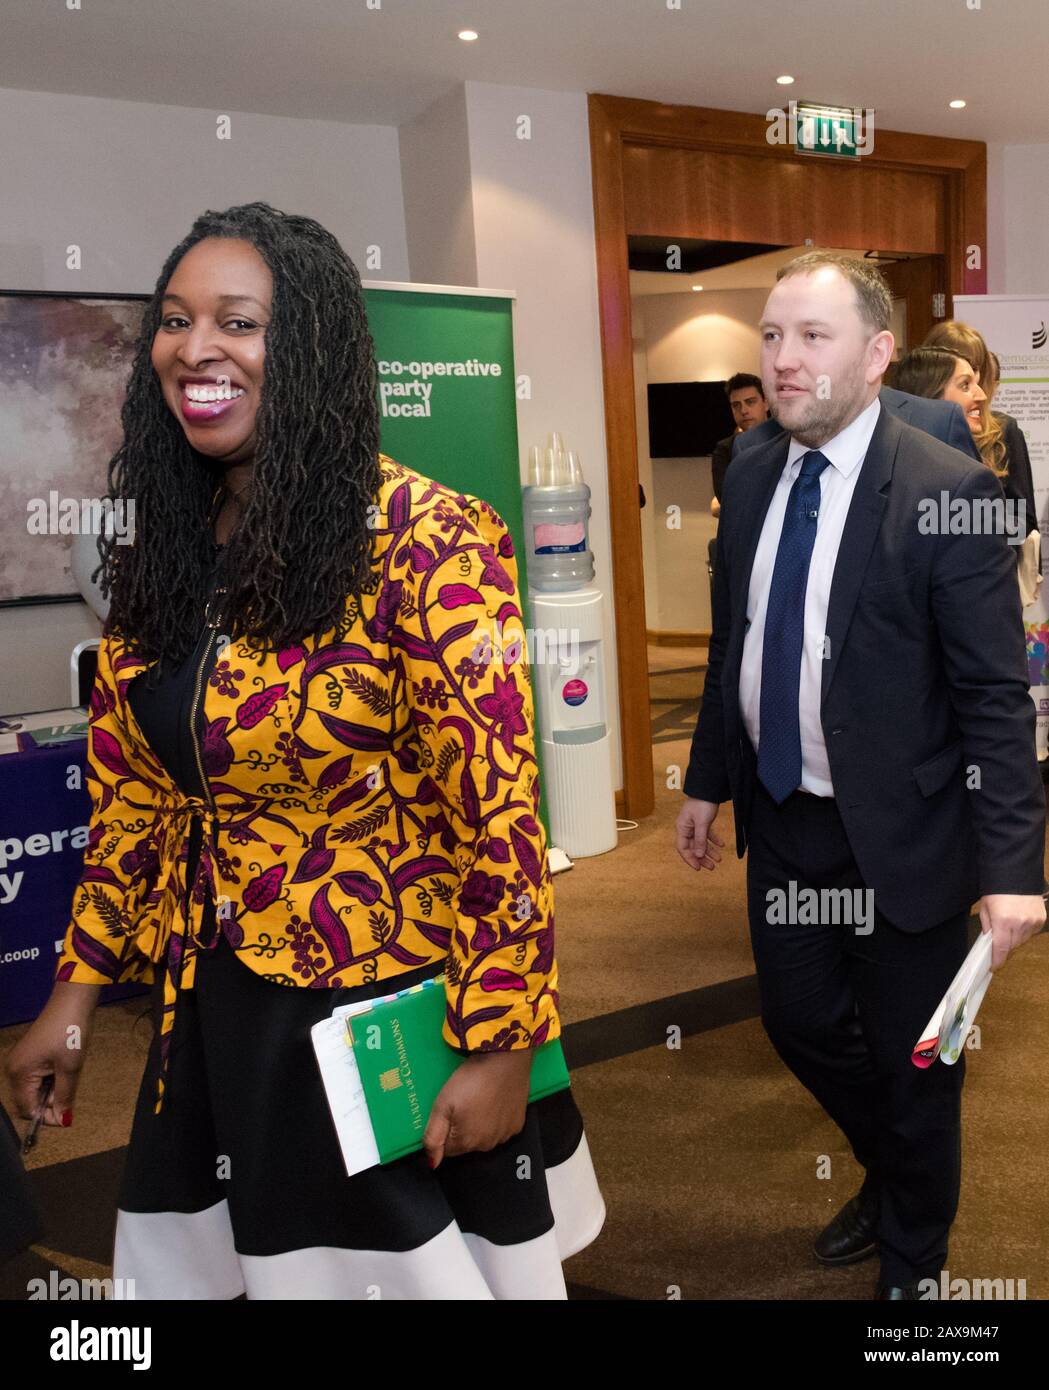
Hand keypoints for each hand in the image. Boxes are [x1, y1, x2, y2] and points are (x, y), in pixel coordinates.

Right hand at [4, 982, 99, 1125]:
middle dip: (48, 1104)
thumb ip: (65, 1096)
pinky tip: (63, 1071)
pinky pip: (36, 1077)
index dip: (45, 1117)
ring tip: (68, 1078)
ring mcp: (21, 1061)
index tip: (66, 1117)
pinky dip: (50, 1080)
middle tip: (69, 1096)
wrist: (72, 1001)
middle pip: (28, 1101)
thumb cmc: (70, 1032)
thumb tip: (63, 1120)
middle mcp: (15, 1068)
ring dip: (51, 1091)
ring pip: (33, 1089)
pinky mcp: (30, 1054)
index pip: (27, 1109)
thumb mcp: (70, 1067)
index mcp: (20, 1073)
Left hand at [423, 1048, 531, 1168]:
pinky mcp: (517, 1124)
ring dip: (480, 1125)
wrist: (505, 1059)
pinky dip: (496, 1120)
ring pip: (484, 1138)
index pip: (448, 1149)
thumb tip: (433, 1163)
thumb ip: (434, 1136)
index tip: (450, 1111)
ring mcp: (504, 1136)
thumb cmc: (470, 1080)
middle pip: (467, 1144)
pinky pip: (501, 1129)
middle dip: (462, 1128)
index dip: (446, 1130)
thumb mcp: (442, 1103)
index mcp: (466, 1142)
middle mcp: (486, 1145)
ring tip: (480, 1099)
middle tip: (464, 1102)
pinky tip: (495, 1101)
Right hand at [675, 798, 723, 870]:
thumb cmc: (702, 803)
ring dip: (709, 851)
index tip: (698, 868)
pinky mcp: (702, 821)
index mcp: (682, 828)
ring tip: (719, 859)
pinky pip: (707, 834)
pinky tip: (722, 845)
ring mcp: (694, 824)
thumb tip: (698, 855)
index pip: (683, 848)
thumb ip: (700, 840)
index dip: (690, 859)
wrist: (708, 788)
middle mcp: (686, 828)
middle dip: (702, 858)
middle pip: (692, 847)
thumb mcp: (702, 823)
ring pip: (700, 842)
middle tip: (712, 867)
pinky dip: (714, 840)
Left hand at [978, 893, 1045, 969]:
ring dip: (1015, 938)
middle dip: (1004, 946)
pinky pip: (1032, 932)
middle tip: (999, 940)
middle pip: (1012, 946)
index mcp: (1003, 921)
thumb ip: (987, 926)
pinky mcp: (1041, 918)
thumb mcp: (986, 907)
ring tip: (1009, 925)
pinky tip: (1019, 921)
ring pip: (1023, 940)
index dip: (997, 960)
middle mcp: (1019, 924)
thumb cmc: (997, 889)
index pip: (1000, 948)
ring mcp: (1032, 921)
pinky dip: (1025, 931)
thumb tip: (989, 941)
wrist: (1016, 873)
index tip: (994, 966)